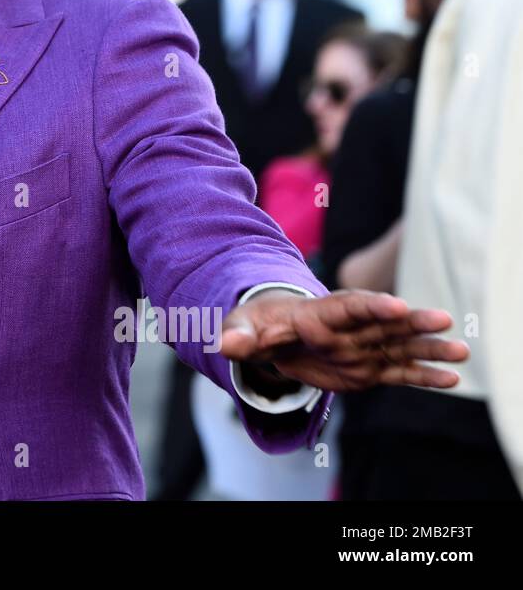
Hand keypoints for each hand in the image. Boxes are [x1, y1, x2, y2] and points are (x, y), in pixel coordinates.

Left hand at [220, 289, 468, 391]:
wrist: (272, 338)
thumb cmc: (258, 327)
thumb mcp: (243, 328)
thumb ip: (238, 335)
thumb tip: (224, 344)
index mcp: (319, 313)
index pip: (348, 306)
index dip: (371, 306)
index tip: (395, 306)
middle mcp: (348, 328)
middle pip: (383, 322)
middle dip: (411, 320)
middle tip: (441, 319)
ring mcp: (361, 347)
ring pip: (398, 347)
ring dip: (427, 348)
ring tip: (460, 350)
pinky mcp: (367, 369)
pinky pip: (398, 372)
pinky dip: (422, 376)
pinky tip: (450, 378)